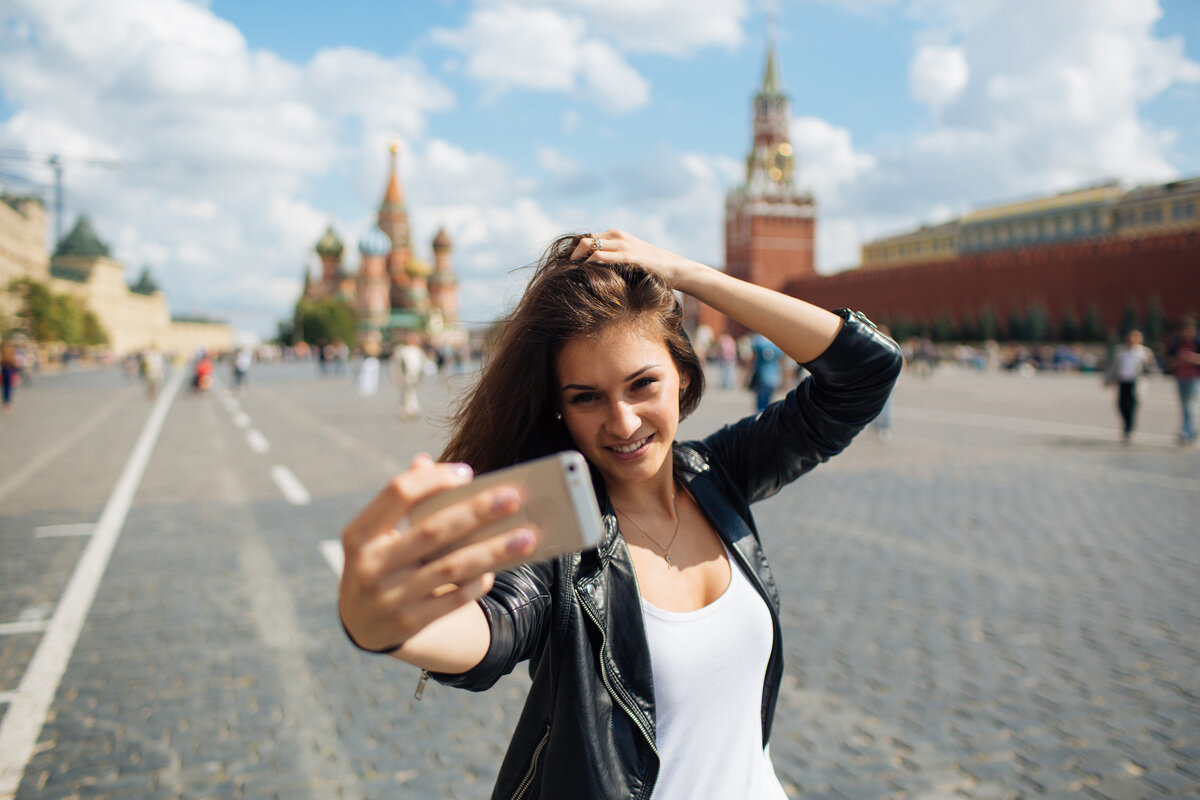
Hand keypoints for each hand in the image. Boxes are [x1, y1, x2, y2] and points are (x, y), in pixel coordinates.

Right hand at [338, 454, 537, 652]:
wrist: (361, 623)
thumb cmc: (380, 561)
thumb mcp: (379, 533)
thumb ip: (401, 500)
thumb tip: (425, 461)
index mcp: (359, 533)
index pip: (398, 493)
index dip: (433, 480)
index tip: (468, 472)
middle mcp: (370, 565)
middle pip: (433, 530)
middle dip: (477, 512)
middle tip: (514, 497)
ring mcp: (388, 597)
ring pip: (451, 567)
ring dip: (493, 550)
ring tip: (526, 537)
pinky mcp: (407, 623)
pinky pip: (453, 600)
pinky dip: (477, 582)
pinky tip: (495, 569)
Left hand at [569, 229, 705, 290]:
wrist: (676, 269)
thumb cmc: (654, 269)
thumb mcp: (631, 260)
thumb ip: (615, 261)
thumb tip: (598, 276)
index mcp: (616, 235)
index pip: (587, 238)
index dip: (575, 252)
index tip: (568, 267)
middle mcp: (617, 236)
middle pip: (583, 240)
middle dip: (571, 256)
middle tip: (565, 272)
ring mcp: (622, 244)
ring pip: (587, 245)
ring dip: (576, 259)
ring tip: (571, 275)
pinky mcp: (627, 256)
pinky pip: (599, 256)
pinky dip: (588, 264)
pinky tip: (585, 276)